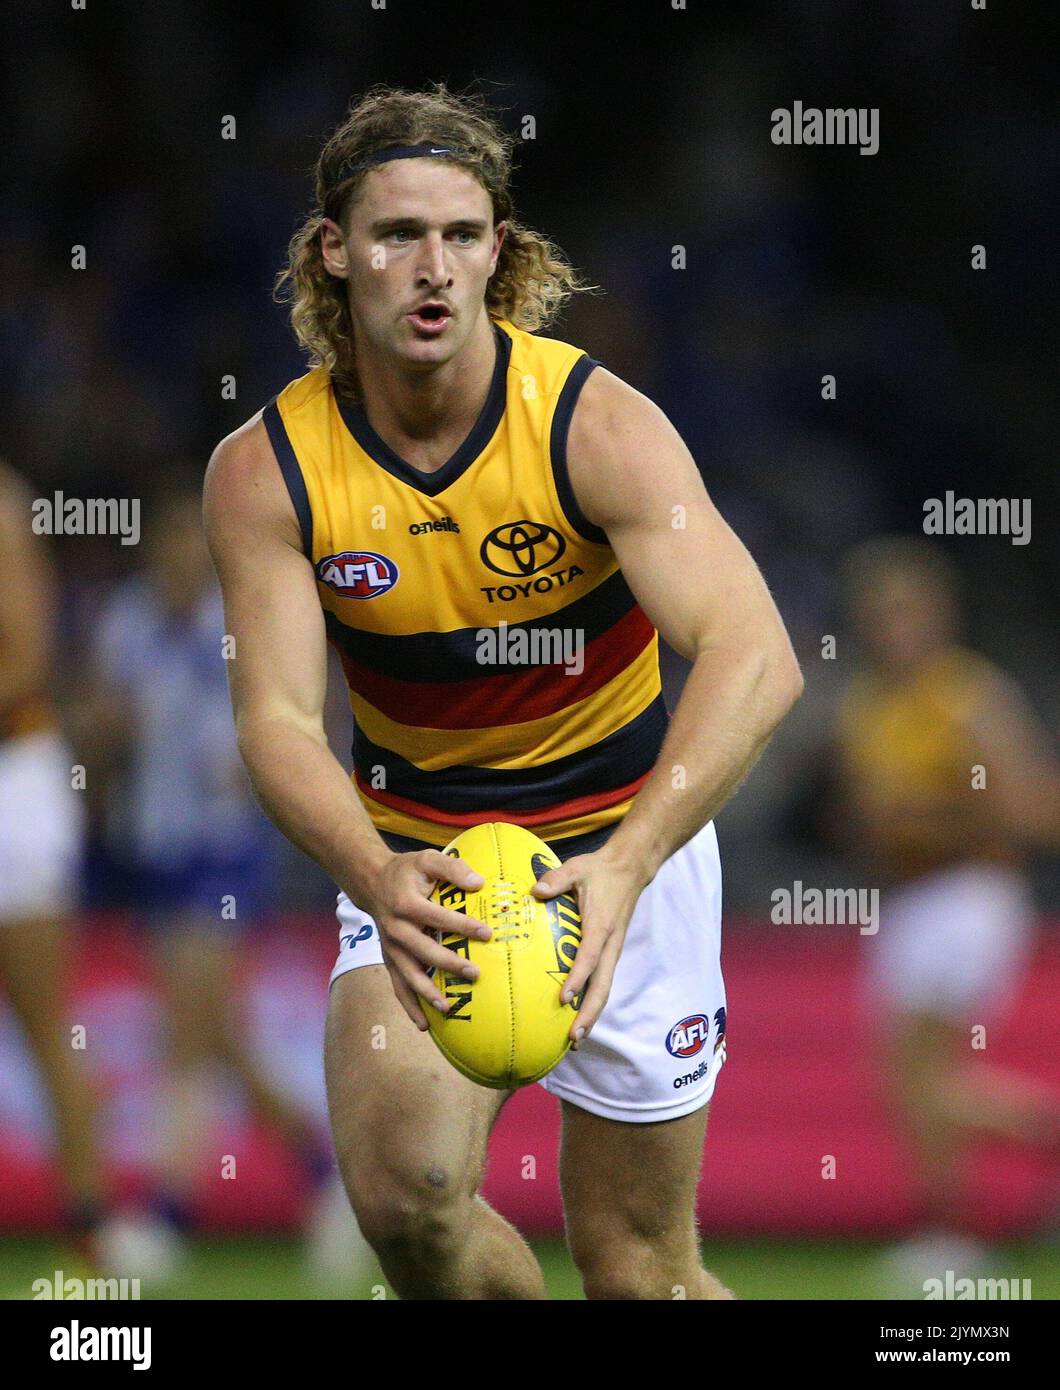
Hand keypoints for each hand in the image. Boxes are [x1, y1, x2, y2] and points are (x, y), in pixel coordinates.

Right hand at [359, 850, 490, 1031]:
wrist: (371, 882)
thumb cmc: (406, 871)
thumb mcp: (427, 859)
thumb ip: (452, 867)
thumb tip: (478, 883)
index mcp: (405, 904)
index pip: (437, 917)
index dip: (462, 925)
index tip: (487, 934)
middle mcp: (395, 929)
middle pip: (422, 950)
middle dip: (448, 963)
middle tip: (475, 973)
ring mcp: (390, 947)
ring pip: (407, 974)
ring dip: (426, 992)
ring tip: (447, 1008)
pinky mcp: (389, 959)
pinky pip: (398, 986)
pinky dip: (409, 1006)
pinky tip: (424, 1025)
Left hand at [531, 847, 647, 1046]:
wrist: (630, 870)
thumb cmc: (599, 870)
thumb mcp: (577, 868)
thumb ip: (556, 879)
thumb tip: (536, 891)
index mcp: (601, 926)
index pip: (589, 957)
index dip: (578, 978)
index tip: (564, 998)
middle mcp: (610, 944)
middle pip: (602, 986)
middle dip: (589, 1013)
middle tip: (573, 1037)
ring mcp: (612, 951)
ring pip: (604, 989)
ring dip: (592, 1014)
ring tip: (575, 1039)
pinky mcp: (609, 952)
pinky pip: (602, 982)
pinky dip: (591, 1002)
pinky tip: (577, 1017)